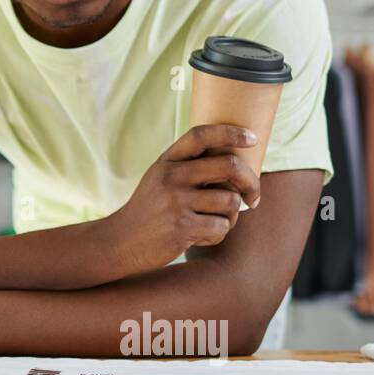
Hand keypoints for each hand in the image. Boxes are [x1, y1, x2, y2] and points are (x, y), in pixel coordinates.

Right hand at [105, 124, 261, 272]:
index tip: (253, 138)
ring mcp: (176, 201)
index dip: (231, 132)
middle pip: (229, 165)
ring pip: (231, 202)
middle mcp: (171, 176)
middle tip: (253, 197)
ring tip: (212, 223)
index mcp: (167, 160)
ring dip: (230, 217)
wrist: (120, 242)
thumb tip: (236, 163)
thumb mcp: (160, 179)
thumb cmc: (150, 210)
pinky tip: (199, 237)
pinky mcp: (182, 227)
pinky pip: (221, 228)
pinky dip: (217, 236)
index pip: (202, 135)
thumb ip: (188, 166)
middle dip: (251, 182)